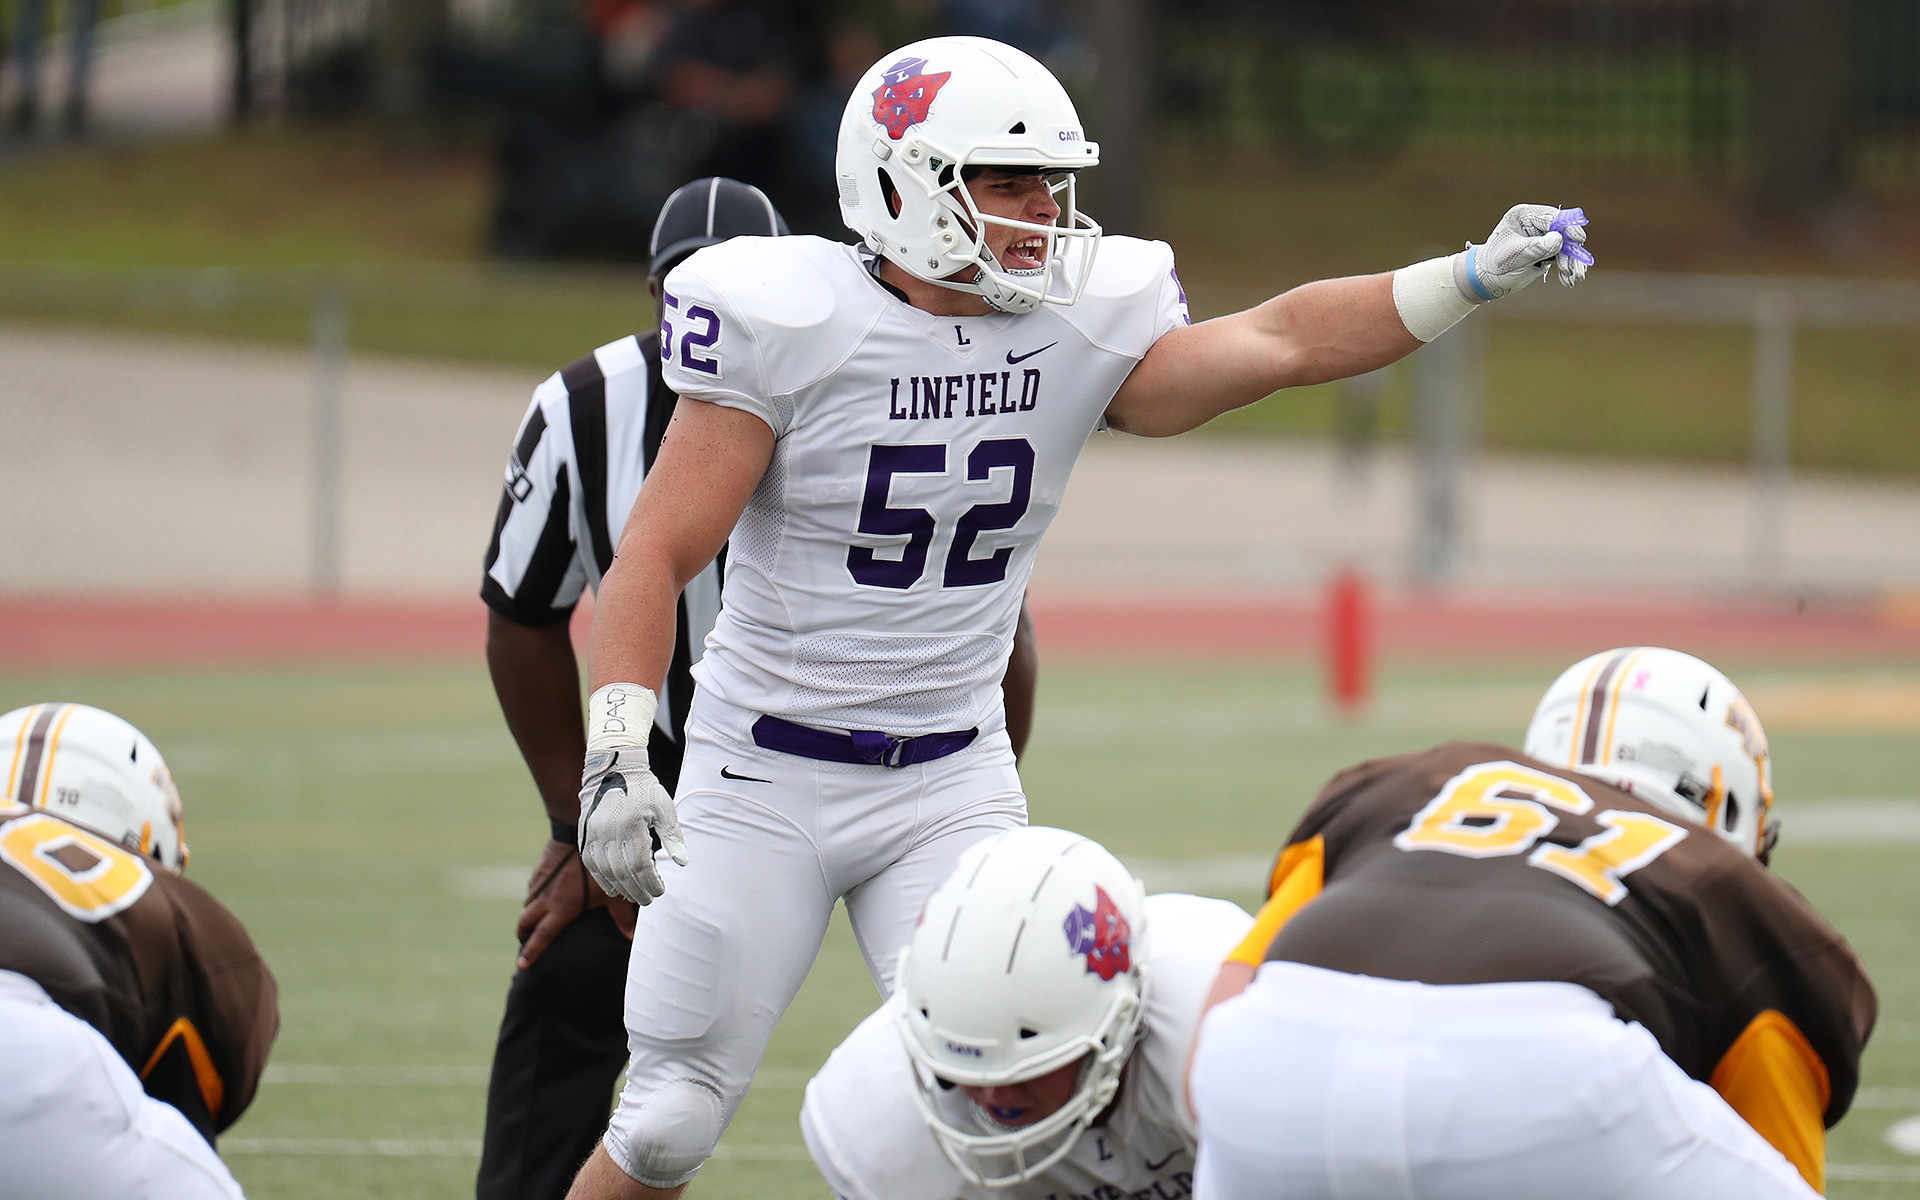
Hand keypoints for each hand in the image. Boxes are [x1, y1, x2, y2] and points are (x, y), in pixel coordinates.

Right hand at [515, 839, 637, 969]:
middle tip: (525, 941)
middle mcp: (546, 898)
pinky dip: (534, 896)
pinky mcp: (540, 869)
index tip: (522, 965)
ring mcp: (540, 883)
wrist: (575, 830)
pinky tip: (543, 894)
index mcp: (562, 908)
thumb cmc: (598, 865)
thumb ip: (622, 918)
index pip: (543, 936)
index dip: (532, 952)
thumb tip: (632, 938)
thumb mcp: (614, 893)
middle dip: (524, 934)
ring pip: (527, 904)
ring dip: (528, 914)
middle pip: (526, 922)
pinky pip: (532, 888)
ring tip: (533, 920)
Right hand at [578, 684, 688, 904]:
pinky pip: (591, 863)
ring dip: (621, 888)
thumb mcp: (664, 808)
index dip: (651, 882)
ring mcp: (594, 833)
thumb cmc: (644, 789)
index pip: (641, 865)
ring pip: (606, 870)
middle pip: (623, 872)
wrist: (614, 769)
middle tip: (649, 899)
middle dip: (637, 890)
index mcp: (632, 825)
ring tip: (633, 896)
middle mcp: (610, 831)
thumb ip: (673, 836)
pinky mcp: (585, 834)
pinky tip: (613, 888)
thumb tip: (682, 862)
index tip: (661, 891)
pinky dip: (602, 878)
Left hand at [1456, 204, 1577, 301]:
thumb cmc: (1493, 266)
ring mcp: (1540, 236)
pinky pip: (1561, 256)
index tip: (1578, 239)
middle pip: (1562, 232)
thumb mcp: (1515, 257)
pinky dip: (1566, 268)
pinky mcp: (1544, 250)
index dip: (1567, 227)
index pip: (1551, 217)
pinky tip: (1567, 280)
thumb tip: (1559, 240)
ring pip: (1564, 246)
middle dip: (1570, 252)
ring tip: (1574, 279)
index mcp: (1522, 216)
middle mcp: (1533, 223)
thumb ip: (1537, 248)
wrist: (1484, 282)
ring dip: (1571, 262)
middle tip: (1575, 270)